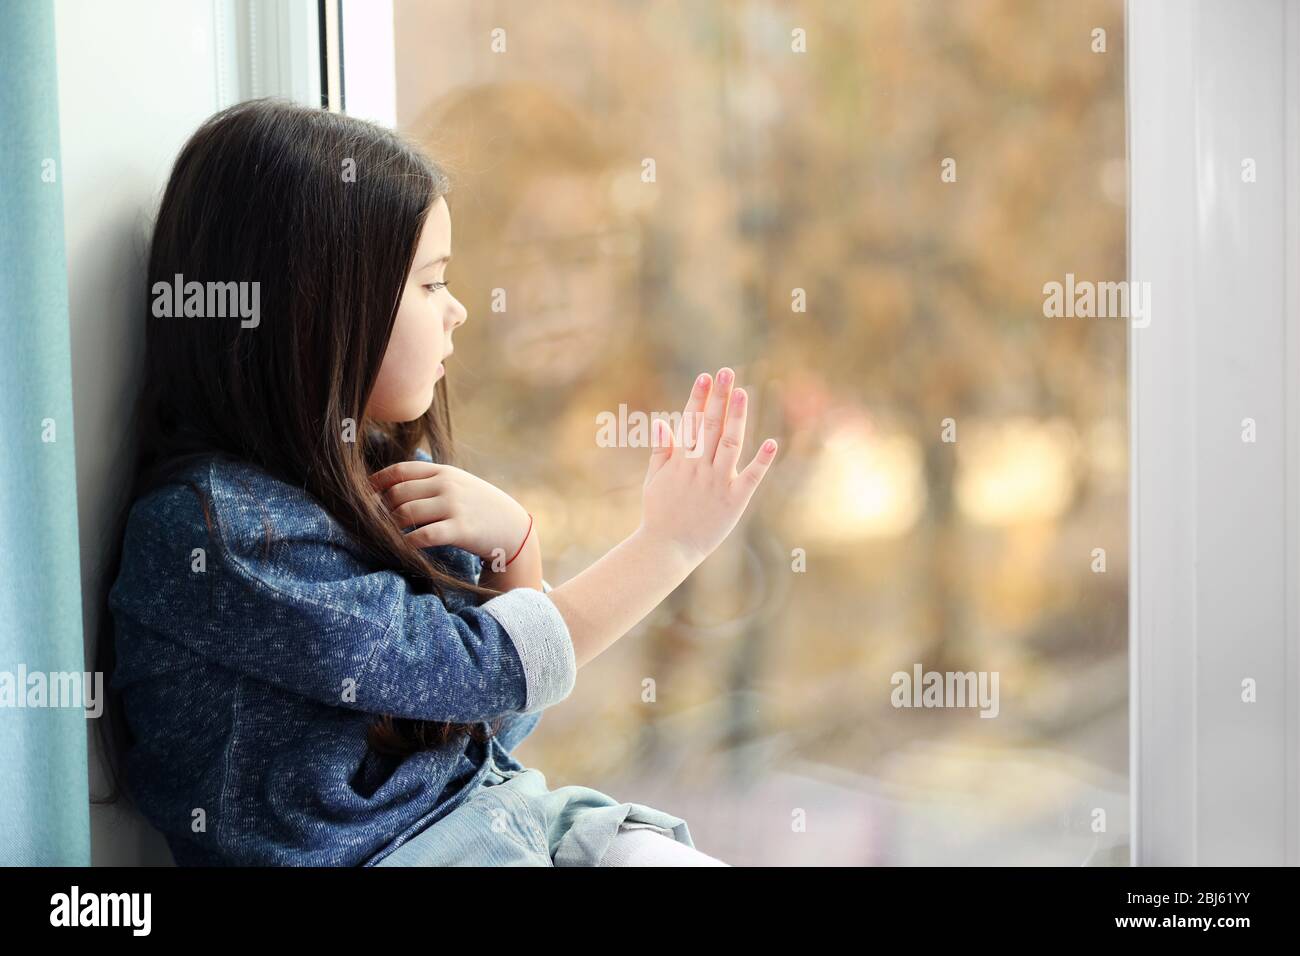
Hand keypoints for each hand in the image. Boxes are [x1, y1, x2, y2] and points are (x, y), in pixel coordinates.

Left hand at [369, 460, 531, 565]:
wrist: (512, 527)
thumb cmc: (479, 507)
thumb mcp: (458, 485)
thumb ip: (431, 481)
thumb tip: (390, 487)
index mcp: (444, 472)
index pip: (400, 470)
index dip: (377, 482)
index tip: (364, 494)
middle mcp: (447, 485)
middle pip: (398, 493)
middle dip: (382, 509)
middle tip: (376, 522)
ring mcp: (454, 506)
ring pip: (406, 513)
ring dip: (392, 526)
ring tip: (388, 535)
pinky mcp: (460, 529)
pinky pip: (423, 536)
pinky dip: (408, 542)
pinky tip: (404, 547)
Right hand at [639, 367, 777, 564]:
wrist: (668, 549)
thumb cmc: (659, 513)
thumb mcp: (653, 480)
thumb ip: (661, 451)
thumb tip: (663, 423)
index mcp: (680, 462)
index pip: (690, 422)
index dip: (698, 397)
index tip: (705, 377)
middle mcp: (699, 468)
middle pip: (710, 426)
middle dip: (718, 398)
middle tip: (725, 373)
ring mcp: (718, 484)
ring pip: (729, 444)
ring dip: (736, 418)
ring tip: (741, 393)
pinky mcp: (734, 501)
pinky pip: (751, 478)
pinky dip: (761, 461)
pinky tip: (772, 443)